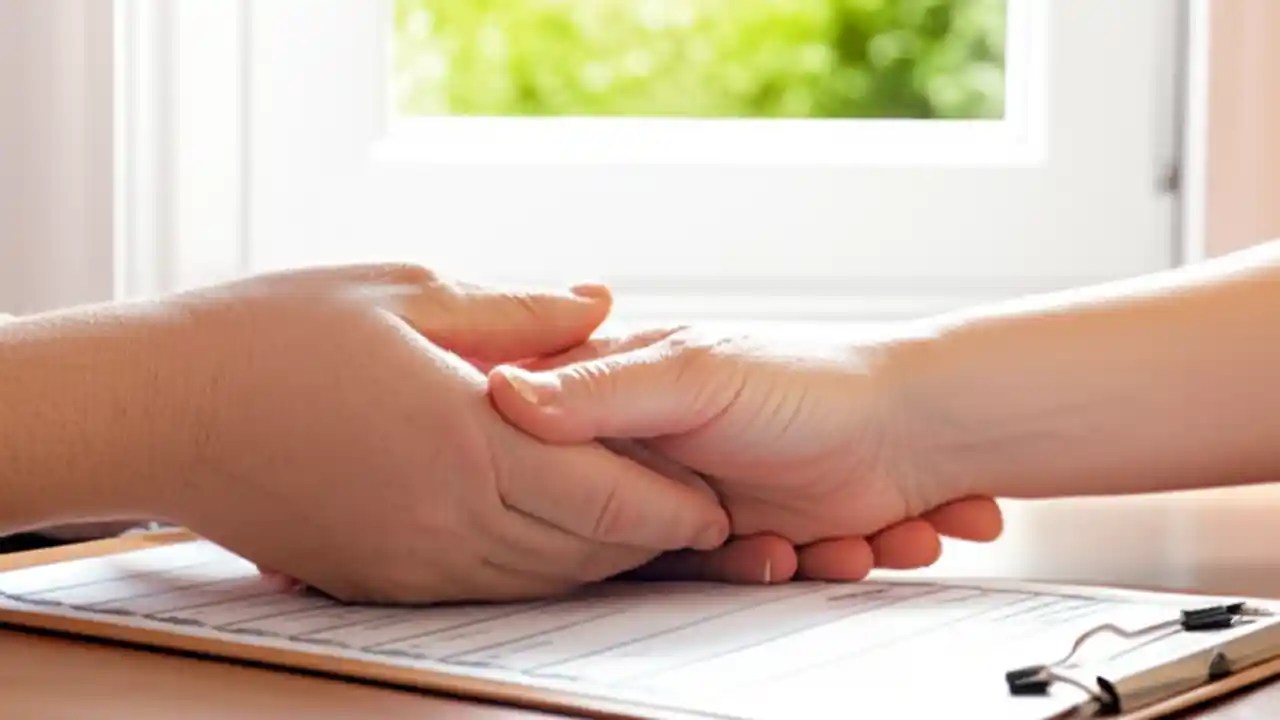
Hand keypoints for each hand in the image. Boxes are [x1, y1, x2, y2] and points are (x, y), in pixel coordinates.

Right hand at [144, 266, 729, 602]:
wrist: (163, 409)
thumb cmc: (278, 335)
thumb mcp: (410, 292)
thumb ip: (522, 312)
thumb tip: (603, 303)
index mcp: (473, 440)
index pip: (613, 494)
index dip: (678, 502)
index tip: (718, 496)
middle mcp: (453, 518)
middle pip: (591, 548)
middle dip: (657, 538)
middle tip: (703, 516)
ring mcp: (417, 561)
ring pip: (547, 581)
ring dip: (605, 560)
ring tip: (646, 531)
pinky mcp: (384, 582)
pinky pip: (491, 594)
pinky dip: (543, 574)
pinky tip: (560, 547)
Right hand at [488, 326, 1001, 579]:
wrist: (919, 425)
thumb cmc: (812, 380)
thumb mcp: (696, 375)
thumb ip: (604, 390)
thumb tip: (503, 396)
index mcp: (624, 392)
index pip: (553, 452)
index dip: (559, 485)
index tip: (588, 500)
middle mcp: (651, 451)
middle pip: (612, 521)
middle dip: (685, 537)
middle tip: (738, 529)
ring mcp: (695, 499)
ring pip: (684, 563)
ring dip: (765, 561)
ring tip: (822, 539)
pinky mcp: (740, 541)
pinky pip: (742, 581)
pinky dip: (804, 569)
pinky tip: (851, 542)